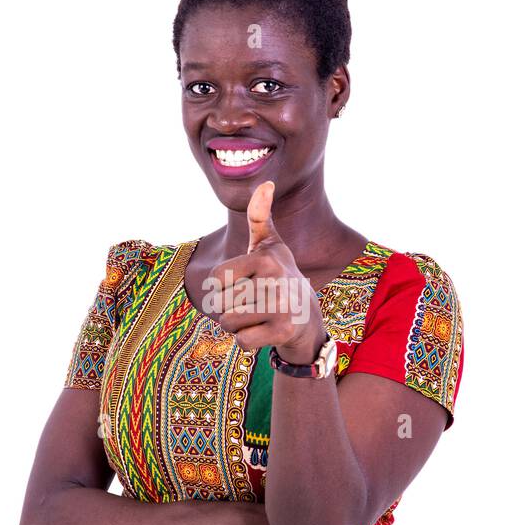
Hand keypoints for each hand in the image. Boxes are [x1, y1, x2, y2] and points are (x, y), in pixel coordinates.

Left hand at [204, 181, 326, 361]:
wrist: (308, 315)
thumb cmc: (279, 275)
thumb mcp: (270, 244)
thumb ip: (260, 215)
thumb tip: (266, 182)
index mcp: (266, 258)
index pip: (215, 278)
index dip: (220, 286)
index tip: (241, 284)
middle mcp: (277, 280)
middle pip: (220, 303)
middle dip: (227, 308)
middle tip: (250, 304)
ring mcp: (283, 307)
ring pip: (229, 323)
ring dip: (235, 325)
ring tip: (255, 316)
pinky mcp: (285, 332)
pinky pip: (243, 342)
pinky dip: (246, 342)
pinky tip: (262, 332)